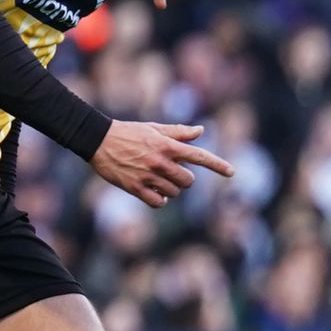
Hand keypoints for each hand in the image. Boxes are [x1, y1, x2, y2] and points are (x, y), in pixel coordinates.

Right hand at [91, 121, 233, 207]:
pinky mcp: (135, 187)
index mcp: (167, 145)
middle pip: (188, 180)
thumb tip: (200, 131)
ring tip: (157, 179)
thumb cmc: (128, 132)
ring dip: (170, 188)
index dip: (217, 165)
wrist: (98, 140)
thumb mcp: (154, 128)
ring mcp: (147, 175)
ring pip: (174, 192)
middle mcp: (160, 161)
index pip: (198, 156)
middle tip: (172, 173)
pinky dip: (159, 199)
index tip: (232, 172)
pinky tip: (153, 192)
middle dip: (184, 179)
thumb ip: (178, 132)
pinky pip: (158, 202)